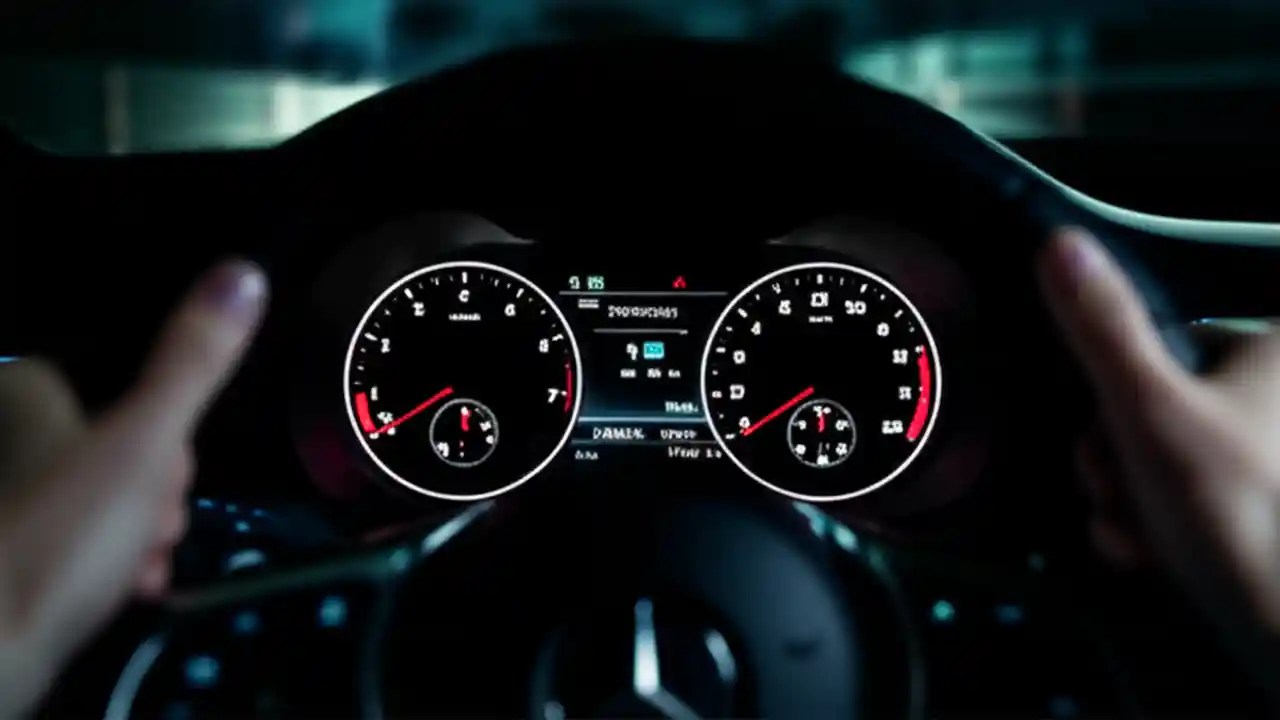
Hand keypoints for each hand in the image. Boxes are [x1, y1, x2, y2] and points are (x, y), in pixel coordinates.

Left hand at [0, 261, 265, 717]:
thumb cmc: (62, 539)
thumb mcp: (146, 439)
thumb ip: (192, 363)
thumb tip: (240, 277)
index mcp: (33, 398)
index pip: (120, 389)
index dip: (159, 426)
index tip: (170, 461)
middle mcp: (13, 443)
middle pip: (118, 448)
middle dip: (153, 489)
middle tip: (151, 519)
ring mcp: (17, 500)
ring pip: (106, 499)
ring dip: (138, 531)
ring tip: (137, 559)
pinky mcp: (21, 555)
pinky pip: (82, 543)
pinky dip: (109, 563)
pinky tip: (121, 584)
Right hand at [1038, 229, 1279, 686]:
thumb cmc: (1241, 519)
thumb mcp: (1148, 409)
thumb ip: (1101, 328)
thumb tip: (1063, 248)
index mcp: (1273, 352)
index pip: (1171, 339)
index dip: (1125, 386)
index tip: (1115, 425)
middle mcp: (1274, 398)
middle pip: (1158, 402)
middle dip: (1119, 455)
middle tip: (1126, 486)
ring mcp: (1264, 455)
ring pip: (1164, 455)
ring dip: (1130, 496)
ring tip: (1147, 529)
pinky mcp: (1254, 506)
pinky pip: (1188, 498)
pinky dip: (1159, 526)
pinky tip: (1158, 552)